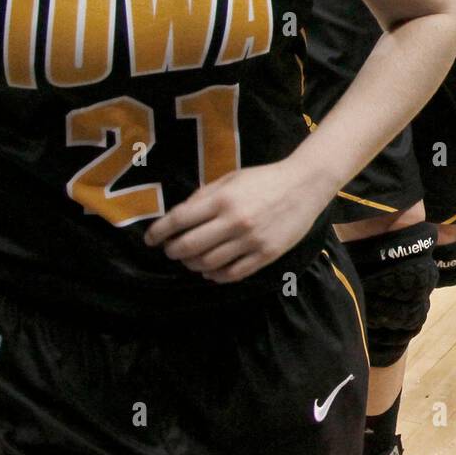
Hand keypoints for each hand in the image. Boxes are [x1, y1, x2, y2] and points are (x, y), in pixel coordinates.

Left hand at [145, 159, 328, 282]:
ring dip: (192, 264)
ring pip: (208, 264)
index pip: (180, 220)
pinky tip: (210, 270)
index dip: (160, 231)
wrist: (304, 185)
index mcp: (223, 199)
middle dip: (173, 251)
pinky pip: (232, 274)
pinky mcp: (265, 255)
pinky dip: (215, 276)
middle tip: (170, 250)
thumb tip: (180, 216)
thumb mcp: (231, 178)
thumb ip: (205, 195)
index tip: (151, 239)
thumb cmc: (264, 178)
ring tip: (190, 260)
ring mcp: (250, 241)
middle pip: (189, 246)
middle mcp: (234, 222)